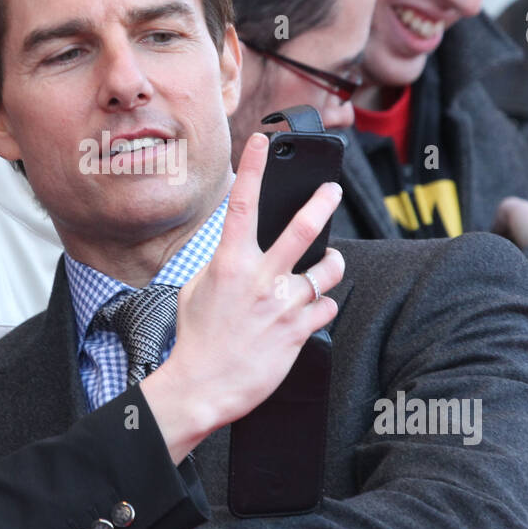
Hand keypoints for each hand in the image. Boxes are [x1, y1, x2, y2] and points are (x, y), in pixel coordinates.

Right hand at [142, 133, 345, 462]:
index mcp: (229, 263)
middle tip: (330, 190)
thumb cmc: (196, 340)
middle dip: (322, 202)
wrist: (203, 387)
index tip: (263, 141)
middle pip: (302, 229)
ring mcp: (282, 305)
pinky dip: (320, 309)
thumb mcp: (198, 290)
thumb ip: (222, 265)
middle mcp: (259, 278)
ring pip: (326, 272)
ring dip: (329, 269)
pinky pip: (326, 309)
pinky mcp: (298, 331)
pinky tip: (305, 316)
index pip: (243, 204)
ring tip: (323, 272)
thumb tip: (237, 250)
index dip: (253, 168)